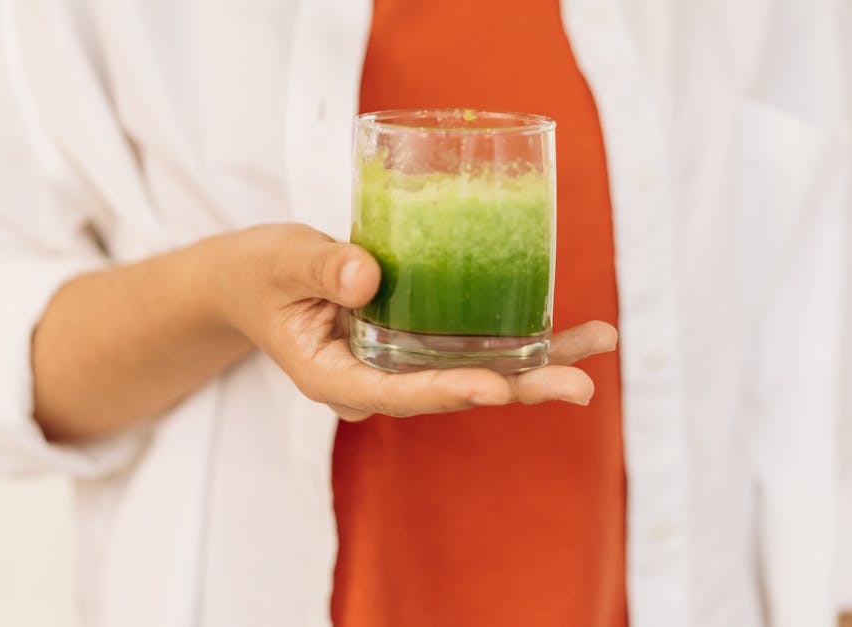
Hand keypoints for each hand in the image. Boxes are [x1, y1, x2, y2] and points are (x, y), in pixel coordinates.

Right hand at [211, 223, 617, 420]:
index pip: (396, 395)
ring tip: (599, 344)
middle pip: (454, 393)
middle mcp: (377, 382)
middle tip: (579, 387)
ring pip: (477, 373)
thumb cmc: (260, 272)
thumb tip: (367, 275)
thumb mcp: (280, 262)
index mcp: (335, 379)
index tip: (493, 388)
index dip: (446, 392)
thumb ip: (318, 267)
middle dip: (518, 389)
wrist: (252, 279)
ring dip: (539, 364)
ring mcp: (402, 365)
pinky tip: (575, 329)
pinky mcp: (419, 342)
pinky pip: (475, 346)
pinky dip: (524, 336)